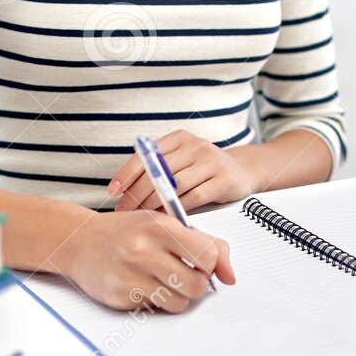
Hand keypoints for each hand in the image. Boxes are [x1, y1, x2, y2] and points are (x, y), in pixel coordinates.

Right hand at [59, 209, 235, 312]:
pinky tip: (143, 283)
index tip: (201, 262)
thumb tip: (230, 275)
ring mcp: (130, 275)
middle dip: (196, 284)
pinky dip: (155, 301)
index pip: (207, 254)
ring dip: (177, 295)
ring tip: (164, 279)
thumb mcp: (165, 224)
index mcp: (159, 226)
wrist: (79, 241)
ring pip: (178, 303)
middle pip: (196, 285)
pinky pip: (155, 309)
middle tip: (185, 274)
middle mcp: (143, 250)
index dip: (210, 263)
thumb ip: (204, 243)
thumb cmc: (127, 231)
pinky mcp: (120, 297)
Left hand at [107, 130, 261, 211]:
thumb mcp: (182, 160)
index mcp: (179, 138)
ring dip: (155, 204)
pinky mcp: (223, 180)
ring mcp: (211, 161)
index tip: (113, 191)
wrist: (242, 170)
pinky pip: (194, 198)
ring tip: (143, 216)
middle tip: (125, 210)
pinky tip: (168, 218)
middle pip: (158, 172)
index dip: (127, 174)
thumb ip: (158, 168)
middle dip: (137, 194)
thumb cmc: (204, 169)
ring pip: (175, 186)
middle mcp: (195, 146)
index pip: (146, 155)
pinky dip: (178, 209)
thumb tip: (125, 190)